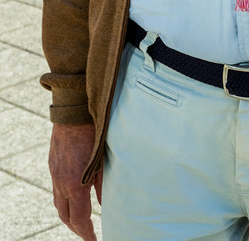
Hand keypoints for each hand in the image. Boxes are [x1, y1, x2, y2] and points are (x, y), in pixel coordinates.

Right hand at [49, 123, 101, 239]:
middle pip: (65, 215)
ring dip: (69, 215)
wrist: (74, 111)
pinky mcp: (53, 164)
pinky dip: (65, 199)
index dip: (86, 233)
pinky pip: (56, 189)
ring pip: (58, 203)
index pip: (79, 218)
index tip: (94, 240)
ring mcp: (55, 173)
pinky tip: (74, 196)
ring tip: (80, 219)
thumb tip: (104, 202)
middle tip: (87, 234)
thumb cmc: (94, 133)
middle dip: (76, 228)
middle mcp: (61, 182)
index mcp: (75, 184)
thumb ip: (103, 184)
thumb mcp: (103, 161)